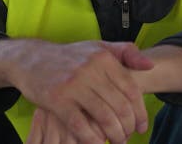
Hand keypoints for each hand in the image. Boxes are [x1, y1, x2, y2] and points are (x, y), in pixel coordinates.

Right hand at [6, 40, 152, 143]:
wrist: (31, 58)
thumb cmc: (69, 57)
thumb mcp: (98, 48)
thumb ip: (126, 53)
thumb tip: (151, 65)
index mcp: (103, 58)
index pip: (131, 89)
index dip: (140, 112)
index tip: (141, 127)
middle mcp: (90, 69)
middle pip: (120, 106)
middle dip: (128, 127)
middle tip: (128, 137)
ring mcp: (73, 84)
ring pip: (104, 117)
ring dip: (114, 135)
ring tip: (116, 142)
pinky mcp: (57, 99)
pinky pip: (80, 125)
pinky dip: (92, 139)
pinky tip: (97, 143)